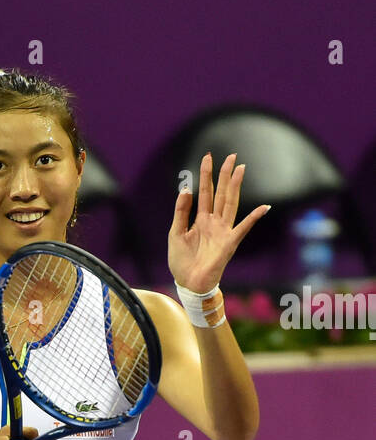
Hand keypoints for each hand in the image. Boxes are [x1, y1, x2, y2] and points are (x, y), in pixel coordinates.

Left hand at [168, 153, 270, 292]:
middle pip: (221, 193)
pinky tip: (264, 207)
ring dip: (236, 186)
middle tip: (231, 156)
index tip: (208, 157)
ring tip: (241, 169)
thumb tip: (186, 189)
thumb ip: (181, 211)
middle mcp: (214, 222)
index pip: (205, 193)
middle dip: (225, 174)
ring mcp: (223, 231)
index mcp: (200, 220)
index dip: (206, 175)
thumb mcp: (175, 233)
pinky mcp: (229, 243)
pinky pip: (243, 228)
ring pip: (231, 203)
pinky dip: (253, 218)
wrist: (188, 283)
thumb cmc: (182, 262)